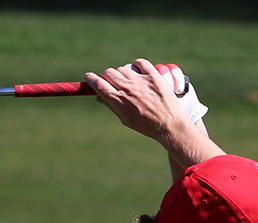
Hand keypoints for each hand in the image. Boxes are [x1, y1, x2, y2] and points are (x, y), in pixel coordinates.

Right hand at [85, 59, 221, 176]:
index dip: (91, 79)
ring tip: (130, 83)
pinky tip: (139, 73)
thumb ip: (112, 105)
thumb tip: (100, 95)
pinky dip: (137, 65)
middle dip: (107, 77)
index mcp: (119, 101)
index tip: (88, 76)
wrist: (169, 124)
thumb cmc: (147, 125)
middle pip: (109, 73)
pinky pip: (140, 62)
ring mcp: (141, 81)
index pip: (98, 84)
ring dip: (123, 74)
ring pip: (123, 69)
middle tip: (112, 83)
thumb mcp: (125, 119)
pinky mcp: (153, 75)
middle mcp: (128, 89)